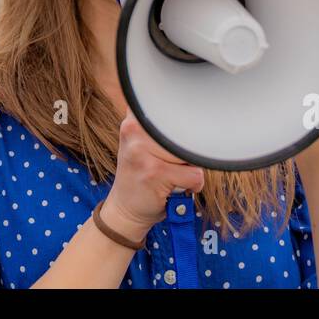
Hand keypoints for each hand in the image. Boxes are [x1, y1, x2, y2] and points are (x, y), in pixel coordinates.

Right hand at [103, 112, 204, 241]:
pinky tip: (177, 188)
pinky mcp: (155, 172)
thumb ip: (155, 123)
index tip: (181, 129)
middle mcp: (134, 130)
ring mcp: (142, 151)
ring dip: (188, 167)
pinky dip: (193, 185)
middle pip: (185, 132)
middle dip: (185, 150)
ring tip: (170, 174)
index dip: (182, 120)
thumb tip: (190, 108)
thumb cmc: (139, 174)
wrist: (124, 209)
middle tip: (168, 163)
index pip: (171, 108)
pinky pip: (194, 175)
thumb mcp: (138, 142)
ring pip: (190, 153)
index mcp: (132, 120)